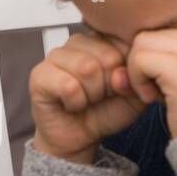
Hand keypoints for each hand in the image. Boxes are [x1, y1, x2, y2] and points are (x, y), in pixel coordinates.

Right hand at [28, 33, 149, 163]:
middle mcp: (80, 41)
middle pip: (109, 57)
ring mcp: (56, 55)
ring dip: (93, 94)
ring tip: (87, 98)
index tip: (121, 84)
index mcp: (105, 39)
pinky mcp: (39, 74)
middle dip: (111, 85)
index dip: (129, 72)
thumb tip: (120, 74)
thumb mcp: (136, 94)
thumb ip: (137, 79)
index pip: (127, 43)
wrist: (82, 136)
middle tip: (102, 95)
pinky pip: (68, 86)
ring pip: (88, 68)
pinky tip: (72, 104)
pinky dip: (76, 102)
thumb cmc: (108, 110)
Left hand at [124, 27, 176, 138]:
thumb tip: (115, 72)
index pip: (160, 32)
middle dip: (142, 65)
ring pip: (140, 45)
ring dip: (138, 74)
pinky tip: (154, 100)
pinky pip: (139, 61)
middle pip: (147, 36)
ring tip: (158, 95)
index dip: (153, 60)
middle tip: (159, 92)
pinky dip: (137, 83)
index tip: (167, 84)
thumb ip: (149, 64)